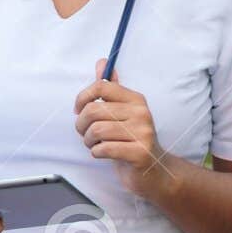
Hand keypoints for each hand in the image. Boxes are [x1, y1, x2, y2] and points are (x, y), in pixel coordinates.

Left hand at [73, 58, 179, 201]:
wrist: (153, 170)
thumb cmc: (130, 139)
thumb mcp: (121, 112)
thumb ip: (110, 89)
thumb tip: (102, 62)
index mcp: (135, 99)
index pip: (101, 86)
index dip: (82, 98)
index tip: (78, 110)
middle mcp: (141, 112)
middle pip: (93, 110)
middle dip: (81, 125)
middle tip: (85, 133)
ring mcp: (143, 133)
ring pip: (96, 130)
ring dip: (88, 140)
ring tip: (95, 144)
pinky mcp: (140, 153)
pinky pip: (104, 148)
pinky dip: (96, 152)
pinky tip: (102, 153)